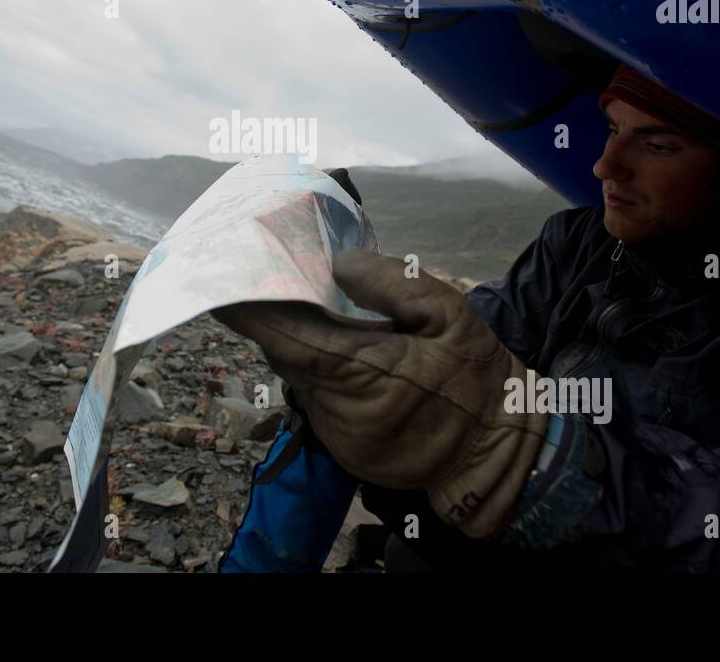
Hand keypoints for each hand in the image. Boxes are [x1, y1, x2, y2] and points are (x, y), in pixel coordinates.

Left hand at [214, 249, 547, 538]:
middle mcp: (340, 412)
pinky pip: (317, 401)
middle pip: (286, 356)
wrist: (501, 455)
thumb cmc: (479, 379)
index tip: (218, 284)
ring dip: (300, 347)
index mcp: (365, 374)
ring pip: (300, 379)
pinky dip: (319, 374)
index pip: (288, 339)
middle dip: (274, 320)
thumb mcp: (452, 316)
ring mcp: (340, 438)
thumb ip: (393, 285)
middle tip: (264, 277)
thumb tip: (337, 264)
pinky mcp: (346, 453)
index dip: (248, 312)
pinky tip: (337, 351)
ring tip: (303, 306)